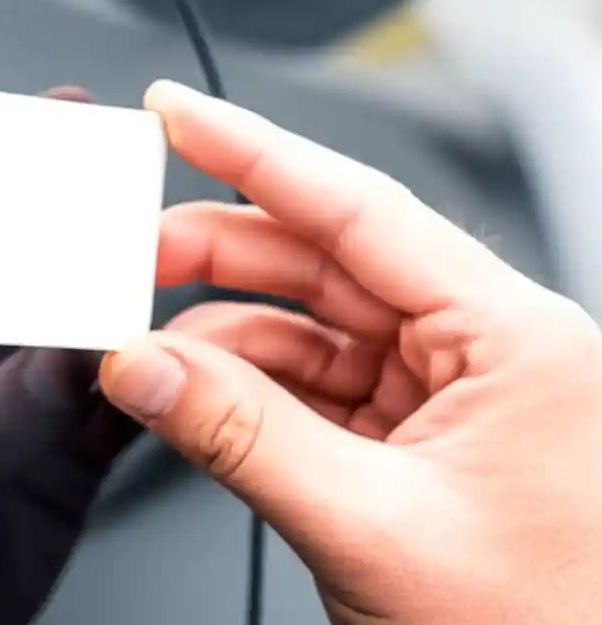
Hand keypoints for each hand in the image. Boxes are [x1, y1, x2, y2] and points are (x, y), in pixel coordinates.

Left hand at [0, 87, 139, 624]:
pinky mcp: (66, 451)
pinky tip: (199, 356)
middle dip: (85, 222)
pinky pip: (128, 401)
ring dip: (136, 296)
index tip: (55, 125)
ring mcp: (22, 401)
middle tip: (140, 178)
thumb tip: (73, 352)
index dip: (1, 179)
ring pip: (93, 328)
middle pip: (36, 270)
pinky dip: (168, 380)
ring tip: (189, 254)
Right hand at [100, 81, 601, 622]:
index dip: (256, 152)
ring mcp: (444, 396)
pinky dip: (242, 386)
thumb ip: (241, 437)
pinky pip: (309, 387)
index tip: (177, 113)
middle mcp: (482, 349)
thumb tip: (144, 366)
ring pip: (307, 326)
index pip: (361, 210)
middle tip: (129, 250)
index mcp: (512, 336)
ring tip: (146, 348)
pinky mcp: (409, 443)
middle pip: (324, 259)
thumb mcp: (374, 528)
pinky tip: (191, 391)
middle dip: (217, 250)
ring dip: (220, 331)